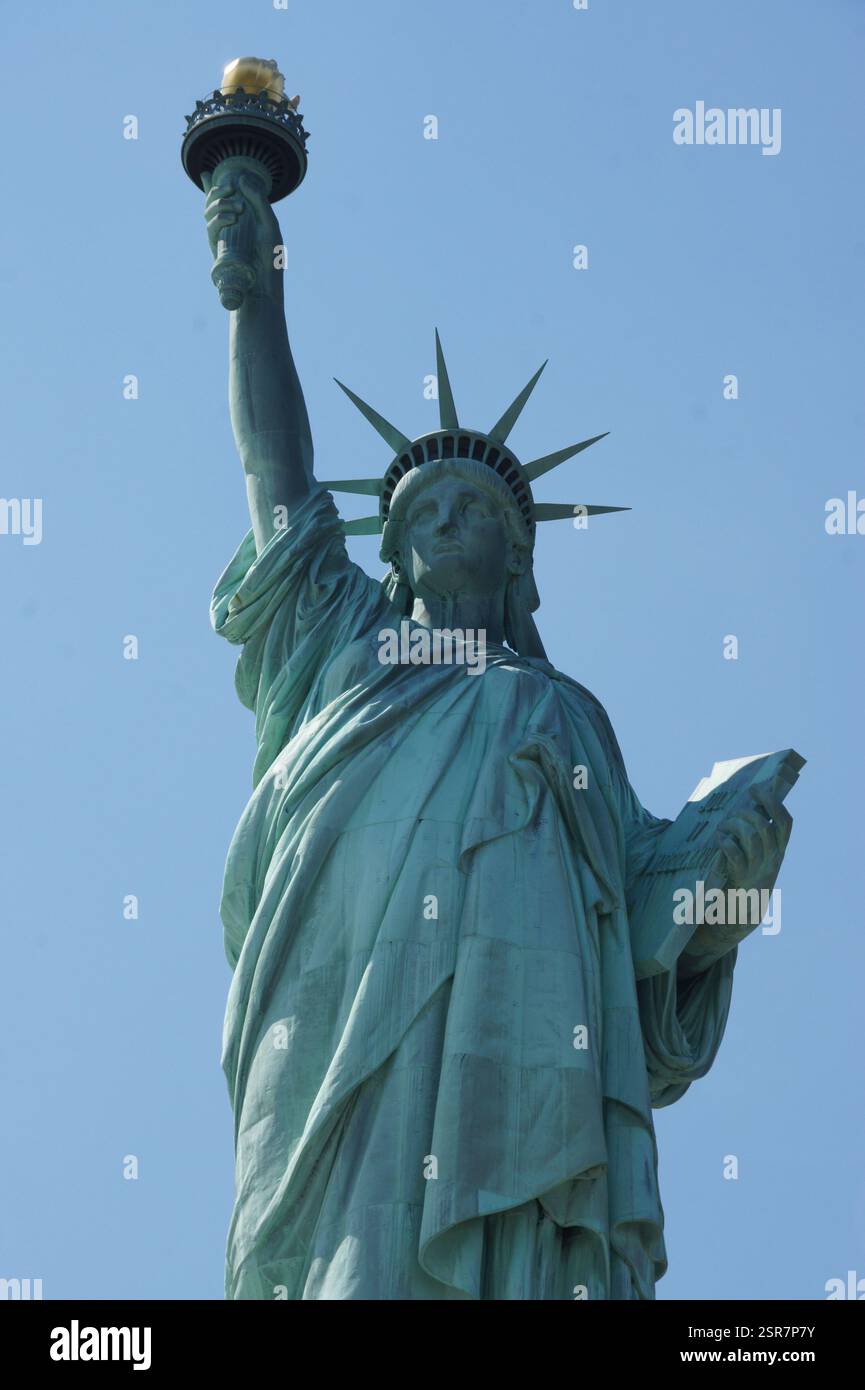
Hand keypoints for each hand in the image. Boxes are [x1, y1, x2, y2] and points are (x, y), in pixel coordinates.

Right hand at [203, 169, 283, 303]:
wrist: (264, 286)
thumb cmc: (270, 258)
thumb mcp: (269, 224)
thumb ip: (259, 201)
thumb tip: (241, 178)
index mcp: (241, 217)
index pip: (224, 197)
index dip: (212, 185)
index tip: (207, 172)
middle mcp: (229, 225)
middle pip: (213, 201)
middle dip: (218, 189)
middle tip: (231, 186)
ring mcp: (221, 236)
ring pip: (209, 212)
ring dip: (221, 204)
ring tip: (237, 207)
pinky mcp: (216, 247)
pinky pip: (211, 227)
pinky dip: (219, 218)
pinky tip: (231, 218)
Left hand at [714, 786, 792, 893]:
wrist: (738, 916)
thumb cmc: (743, 879)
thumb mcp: (757, 858)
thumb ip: (756, 837)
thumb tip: (745, 808)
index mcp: (778, 851)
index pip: (785, 823)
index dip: (773, 802)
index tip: (757, 789)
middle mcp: (772, 860)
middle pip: (767, 827)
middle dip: (749, 813)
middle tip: (733, 813)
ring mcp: (757, 870)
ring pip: (753, 838)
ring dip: (735, 825)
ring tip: (723, 826)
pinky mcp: (741, 879)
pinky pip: (736, 855)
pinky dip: (726, 842)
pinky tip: (719, 839)